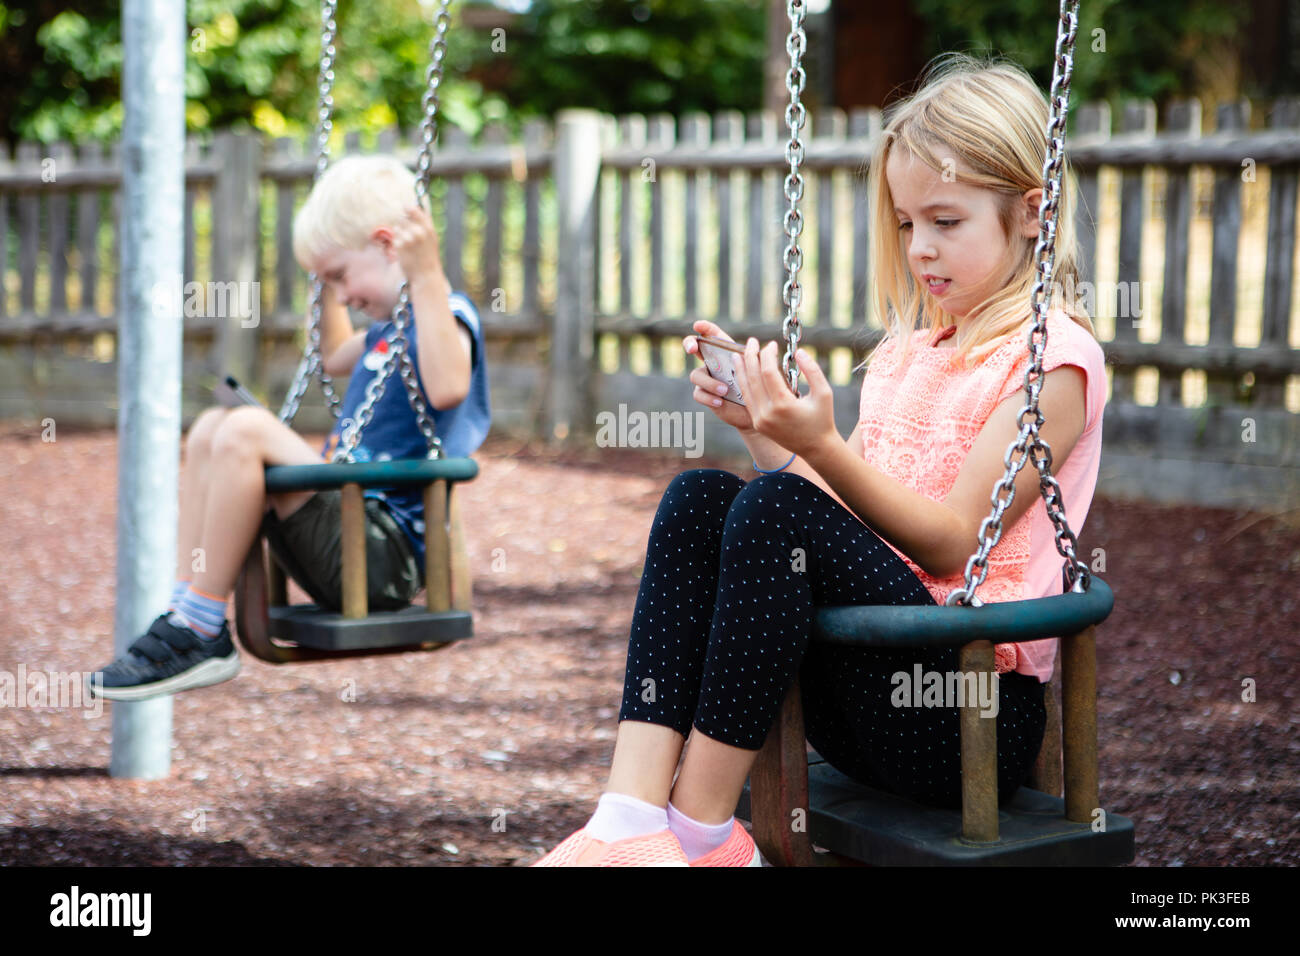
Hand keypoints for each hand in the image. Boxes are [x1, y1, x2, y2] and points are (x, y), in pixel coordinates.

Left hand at [388, 206, 445, 289]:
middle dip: (404, 224)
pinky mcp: (399, 245)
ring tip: (408, 243)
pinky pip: (395, 236)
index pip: (414, 210)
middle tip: (410, 235)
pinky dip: (398, 241)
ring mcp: (408, 238)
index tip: (405, 207)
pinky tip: (404, 249)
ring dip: (401, 232)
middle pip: (403, 218)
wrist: (426, 275)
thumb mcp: (433, 238)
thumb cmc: (429, 256)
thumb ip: (425, 223)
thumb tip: (414, 207)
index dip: (408, 208)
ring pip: (398, 226)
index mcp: (428, 229)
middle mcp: (418, 232)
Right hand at [684, 320, 754, 431]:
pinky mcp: (704, 394)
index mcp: (725, 351)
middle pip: (693, 346)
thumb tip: (766, 348)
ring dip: (710, 382)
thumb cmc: (756, 387)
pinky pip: (698, 393)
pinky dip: (708, 397)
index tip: (697, 325)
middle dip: (689, 344)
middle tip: (692, 349)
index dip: (704, 328)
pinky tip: (719, 402)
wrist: (752, 410)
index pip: (712, 334)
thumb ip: (758, 360)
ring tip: (725, 390)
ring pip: (696, 374)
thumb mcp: (758, 370)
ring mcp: (706, 378)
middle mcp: (712, 362)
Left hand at [732, 338, 836, 459]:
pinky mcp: (757, 423)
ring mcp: (759, 420)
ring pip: (745, 389)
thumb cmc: (823, 418)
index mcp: (783, 405)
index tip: (771, 344)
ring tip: (738, 354)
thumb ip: (812, 370)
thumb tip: (799, 352)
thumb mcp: (824, 393)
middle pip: (752, 378)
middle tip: (751, 342)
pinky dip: (743, 384)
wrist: (816, 448)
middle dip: (750, 357)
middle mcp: (767, 413)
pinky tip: (742, 372)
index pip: (767, 372)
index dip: (766, 355)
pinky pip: (748, 399)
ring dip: (741, 370)